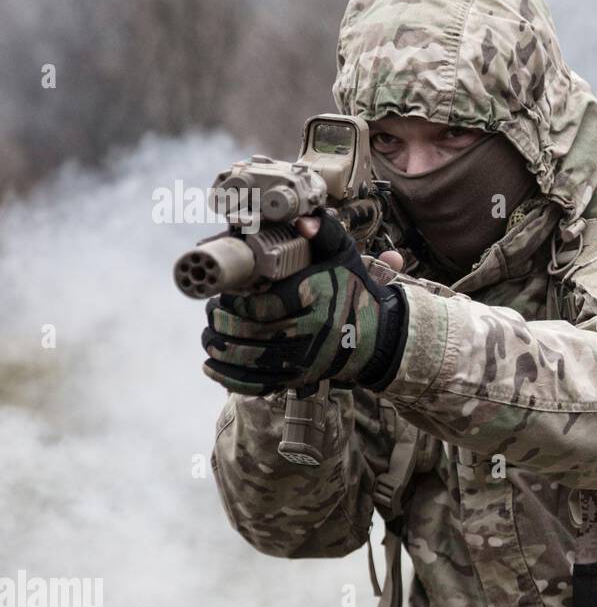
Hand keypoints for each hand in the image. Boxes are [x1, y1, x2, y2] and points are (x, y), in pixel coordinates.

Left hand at [202, 210, 407, 395]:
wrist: (377, 336)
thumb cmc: (353, 292)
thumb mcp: (346, 257)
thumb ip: (326, 234)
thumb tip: (304, 223)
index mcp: (317, 299)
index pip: (267, 306)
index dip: (238, 304)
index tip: (225, 296)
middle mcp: (312, 332)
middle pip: (254, 333)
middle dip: (223, 325)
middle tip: (211, 314)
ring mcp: (305, 359)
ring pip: (251, 360)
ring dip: (221, 349)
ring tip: (209, 336)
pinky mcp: (299, 378)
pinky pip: (259, 383)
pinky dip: (231, 378)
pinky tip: (212, 367)